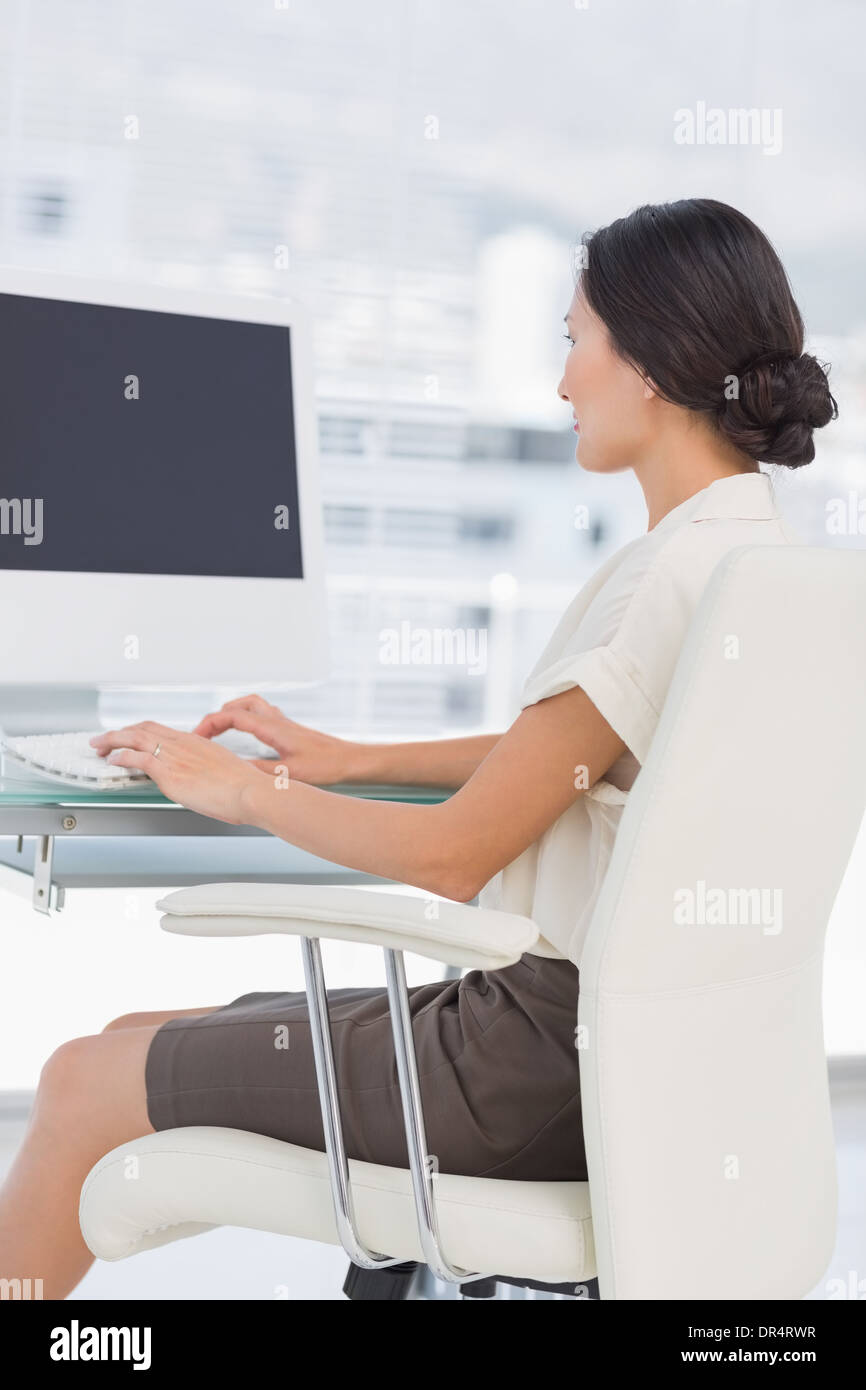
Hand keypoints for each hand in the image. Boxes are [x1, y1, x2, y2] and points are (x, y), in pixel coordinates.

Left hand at [89, 722, 263, 824]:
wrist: (250, 791)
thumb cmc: (244, 787)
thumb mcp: (224, 770)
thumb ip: (207, 770)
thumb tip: (202, 780)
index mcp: (196, 742)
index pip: (160, 729)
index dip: (140, 731)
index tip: (129, 735)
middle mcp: (183, 744)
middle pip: (143, 728)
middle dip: (120, 732)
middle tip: (105, 738)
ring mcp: (175, 757)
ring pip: (134, 738)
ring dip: (112, 740)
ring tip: (98, 745)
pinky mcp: (170, 773)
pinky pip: (137, 757)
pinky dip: (120, 756)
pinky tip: (112, 760)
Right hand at [192, 694, 358, 784]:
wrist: (352, 761)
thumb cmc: (327, 766)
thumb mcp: (289, 775)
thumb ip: (260, 772)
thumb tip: (233, 771)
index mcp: (273, 728)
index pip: (233, 716)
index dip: (210, 723)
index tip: (196, 737)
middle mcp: (278, 721)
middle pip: (240, 704)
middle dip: (218, 715)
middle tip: (204, 733)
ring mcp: (285, 723)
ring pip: (253, 706)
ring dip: (233, 713)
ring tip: (219, 730)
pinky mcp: (291, 730)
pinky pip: (263, 715)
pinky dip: (248, 719)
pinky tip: (247, 737)